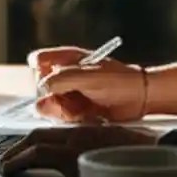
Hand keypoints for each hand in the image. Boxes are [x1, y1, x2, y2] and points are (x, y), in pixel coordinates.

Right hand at [0, 126, 157, 176]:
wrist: (158, 160)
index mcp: (69, 155)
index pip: (32, 155)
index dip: (15, 163)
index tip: (4, 170)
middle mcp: (75, 138)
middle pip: (36, 136)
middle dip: (17, 148)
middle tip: (6, 159)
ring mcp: (88, 130)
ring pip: (52, 130)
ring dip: (35, 140)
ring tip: (26, 152)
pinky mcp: (100, 128)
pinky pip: (69, 130)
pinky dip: (54, 137)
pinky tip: (56, 146)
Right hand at [27, 47, 149, 122]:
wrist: (139, 99)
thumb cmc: (118, 81)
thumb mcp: (88, 77)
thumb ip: (61, 80)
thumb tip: (42, 89)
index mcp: (67, 58)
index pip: (37, 61)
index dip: (39, 70)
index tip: (52, 78)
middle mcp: (65, 75)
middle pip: (39, 87)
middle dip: (52, 97)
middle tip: (71, 99)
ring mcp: (69, 93)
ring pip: (48, 105)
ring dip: (63, 110)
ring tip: (83, 109)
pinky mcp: (74, 109)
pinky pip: (60, 117)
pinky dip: (71, 118)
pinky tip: (87, 116)